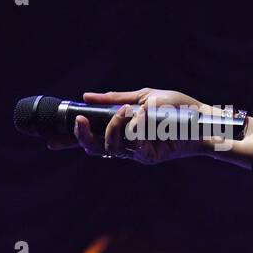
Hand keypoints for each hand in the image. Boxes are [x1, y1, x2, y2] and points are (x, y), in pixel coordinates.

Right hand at [46, 88, 216, 163]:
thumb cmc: (178, 108)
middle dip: (81, 135)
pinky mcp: (151, 156)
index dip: (70, 140)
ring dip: (113, 125)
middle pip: (93, 148)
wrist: (203, 117)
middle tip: (79, 120)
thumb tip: (85, 96)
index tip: (50, 140)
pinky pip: (131, 146)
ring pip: (109, 147)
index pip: (91, 137)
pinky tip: (141, 115)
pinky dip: (132, 127)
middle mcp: (127, 143)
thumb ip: (115, 98)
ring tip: (127, 110)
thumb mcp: (144, 97)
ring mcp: (138, 151)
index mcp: (122, 129)